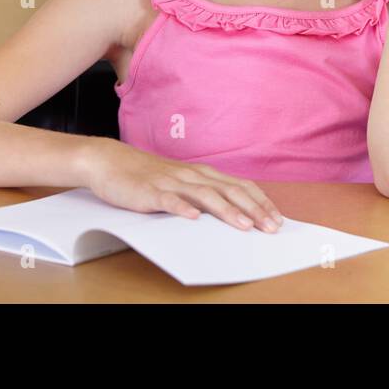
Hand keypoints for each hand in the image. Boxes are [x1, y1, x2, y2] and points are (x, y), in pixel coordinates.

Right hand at [85, 138, 283, 231]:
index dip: (260, 202)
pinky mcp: (150, 191)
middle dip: (254, 209)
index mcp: (203, 174)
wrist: (111, 161)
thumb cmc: (149, 175)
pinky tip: (193, 218)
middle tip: (271, 227)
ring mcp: (172, 182)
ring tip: (244, 226)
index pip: (239, 186)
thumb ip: (204, 193)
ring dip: (227, 211)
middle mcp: (192, 176)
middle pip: (230, 191)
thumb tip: (233, 211)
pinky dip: (182, 208)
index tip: (277, 218)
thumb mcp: (182, 182)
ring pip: (205, 196)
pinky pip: (169, 200)